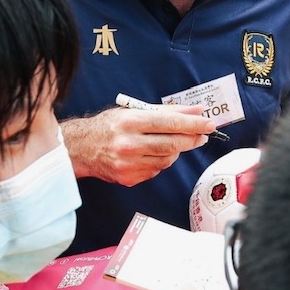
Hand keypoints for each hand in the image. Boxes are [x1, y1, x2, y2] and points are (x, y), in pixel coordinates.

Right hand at [62, 105, 213, 185]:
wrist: (81, 148)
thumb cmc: (108, 126)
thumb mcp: (133, 111)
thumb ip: (166, 111)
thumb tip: (195, 112)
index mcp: (129, 123)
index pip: (169, 123)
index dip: (192, 124)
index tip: (209, 124)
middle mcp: (128, 144)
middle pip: (171, 144)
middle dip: (192, 139)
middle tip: (203, 135)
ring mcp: (128, 164)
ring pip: (166, 160)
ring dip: (176, 151)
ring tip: (173, 142)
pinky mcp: (128, 178)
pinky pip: (155, 170)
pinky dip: (161, 161)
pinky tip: (153, 153)